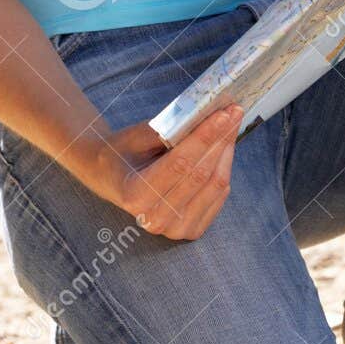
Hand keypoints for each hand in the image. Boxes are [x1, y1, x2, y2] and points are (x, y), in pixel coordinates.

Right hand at [81, 104, 243, 240]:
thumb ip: (168, 130)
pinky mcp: (191, 230)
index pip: (180, 163)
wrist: (110, 179)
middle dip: (221, 139)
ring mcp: (175, 229)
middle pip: (201, 174)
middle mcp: (155, 218)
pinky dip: (224, 168)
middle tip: (234, 112)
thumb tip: (207, 115)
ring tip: (230, 125)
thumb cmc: (121, 154)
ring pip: (215, 185)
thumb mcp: (134, 137)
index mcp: (135, 195)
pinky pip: (218, 195)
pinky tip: (224, 147)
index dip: (205, 137)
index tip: (224, 113)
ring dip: (227, 151)